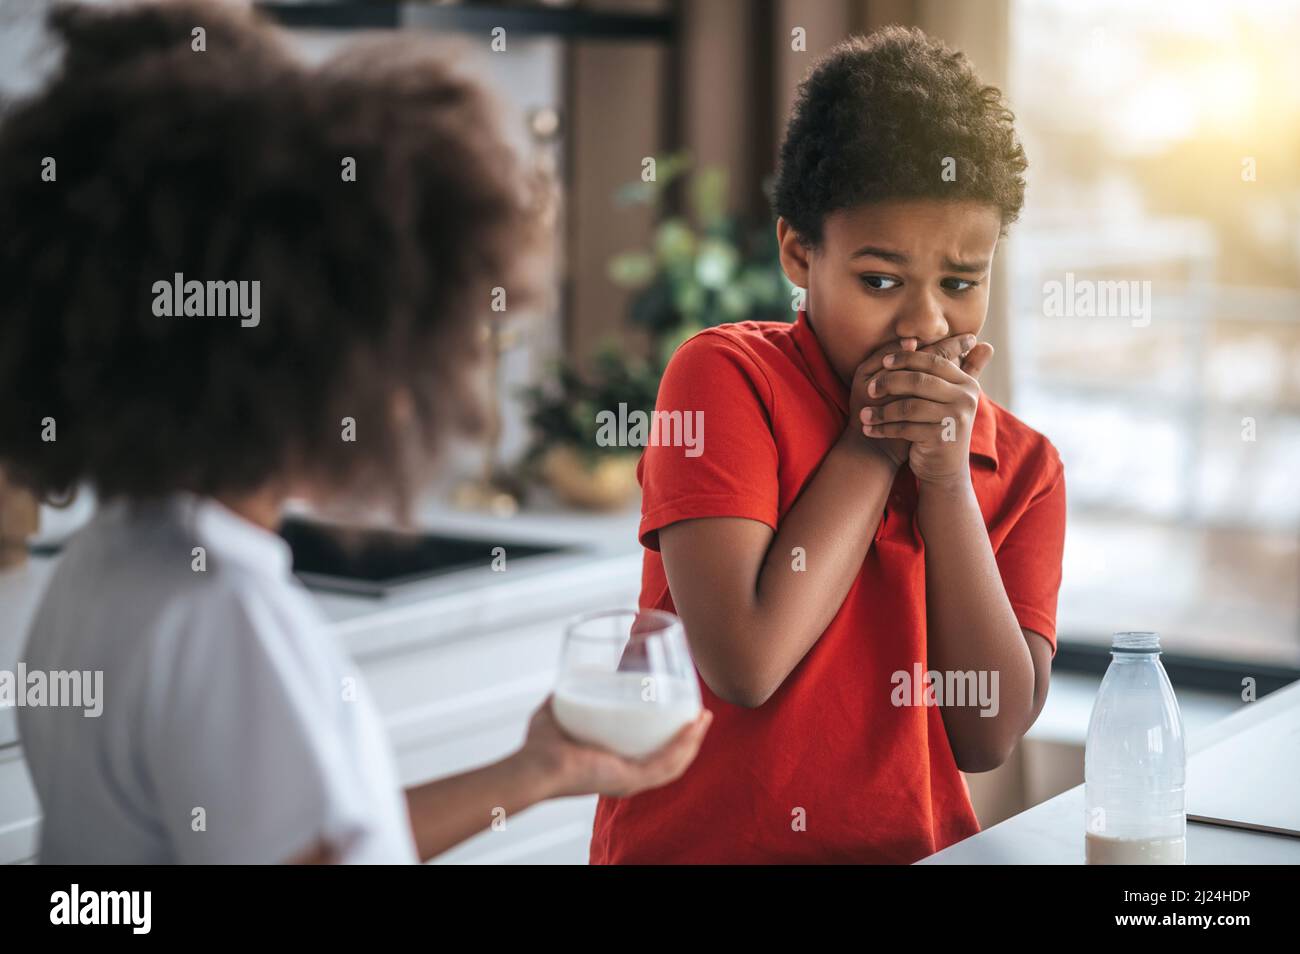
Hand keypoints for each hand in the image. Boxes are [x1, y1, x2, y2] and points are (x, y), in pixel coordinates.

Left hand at [517, 695, 712, 798]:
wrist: (531, 765)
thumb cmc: (539, 746)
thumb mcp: (564, 709)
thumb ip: (572, 689)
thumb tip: (587, 669)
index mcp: (615, 763)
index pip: (653, 752)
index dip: (673, 734)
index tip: (684, 709)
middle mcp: (627, 774)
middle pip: (671, 757)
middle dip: (690, 736)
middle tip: (701, 712)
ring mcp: (630, 778)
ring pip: (674, 761)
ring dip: (692, 738)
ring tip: (703, 715)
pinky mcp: (629, 777)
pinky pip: (665, 763)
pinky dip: (683, 744)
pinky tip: (694, 726)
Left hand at [846, 333, 977, 467]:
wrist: (944, 470)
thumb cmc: (938, 427)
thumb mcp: (949, 398)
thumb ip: (959, 368)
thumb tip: (977, 339)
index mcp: (966, 383)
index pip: (933, 361)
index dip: (906, 358)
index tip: (883, 361)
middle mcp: (966, 398)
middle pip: (920, 381)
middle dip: (890, 382)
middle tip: (869, 389)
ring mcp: (956, 419)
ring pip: (910, 406)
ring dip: (882, 410)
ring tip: (864, 415)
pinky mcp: (942, 438)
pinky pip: (906, 428)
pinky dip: (885, 429)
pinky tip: (870, 430)